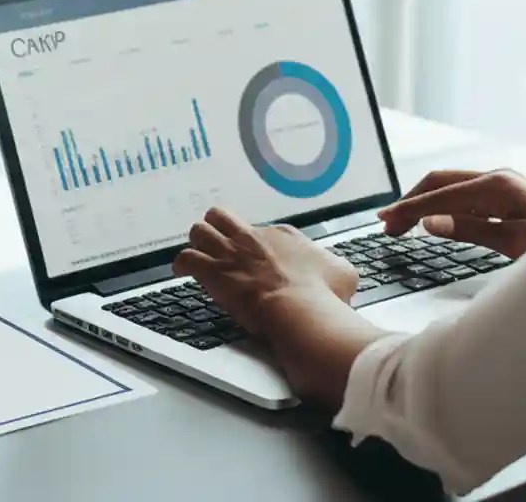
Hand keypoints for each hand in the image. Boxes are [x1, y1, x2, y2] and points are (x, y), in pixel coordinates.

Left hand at [173, 207, 357, 334]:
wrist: (300, 309)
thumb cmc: (323, 295)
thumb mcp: (343, 273)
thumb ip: (336, 266)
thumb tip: (339, 271)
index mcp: (283, 235)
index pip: (262, 228)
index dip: (257, 243)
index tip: (258, 257)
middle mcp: (253, 237)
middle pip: (222, 216)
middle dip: (217, 228)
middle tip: (218, 244)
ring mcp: (231, 252)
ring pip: (199, 230)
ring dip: (198, 243)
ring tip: (199, 255)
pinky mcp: (214, 272)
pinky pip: (186, 258)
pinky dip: (183, 265)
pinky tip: (184, 272)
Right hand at [378, 169, 525, 258]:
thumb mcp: (515, 243)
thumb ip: (470, 229)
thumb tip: (429, 221)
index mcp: (498, 184)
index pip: (439, 194)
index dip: (408, 209)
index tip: (385, 222)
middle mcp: (498, 178)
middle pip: (440, 183)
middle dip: (410, 202)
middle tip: (388, 226)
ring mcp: (504, 186)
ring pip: (451, 189)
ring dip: (424, 204)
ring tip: (403, 225)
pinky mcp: (509, 197)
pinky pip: (466, 197)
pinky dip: (443, 207)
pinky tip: (434, 221)